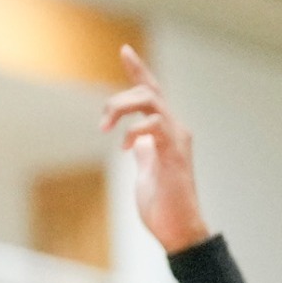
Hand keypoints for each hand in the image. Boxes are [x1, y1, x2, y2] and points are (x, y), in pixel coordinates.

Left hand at [103, 47, 212, 254]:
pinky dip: (136, 130)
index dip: (139, 71)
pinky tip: (125, 146)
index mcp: (166, 132)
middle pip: (149, 91)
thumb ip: (144, 153)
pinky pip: (156, 126)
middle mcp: (176, 130)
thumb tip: (136, 142)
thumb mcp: (146, 173)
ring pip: (152, 100)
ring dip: (123, 107)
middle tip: (102, 122)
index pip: (152, 93)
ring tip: (107, 126)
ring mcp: (177, 140)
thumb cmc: (164, 206)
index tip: (124, 51)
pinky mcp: (175, 154)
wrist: (179, 231)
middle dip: (119, 97)